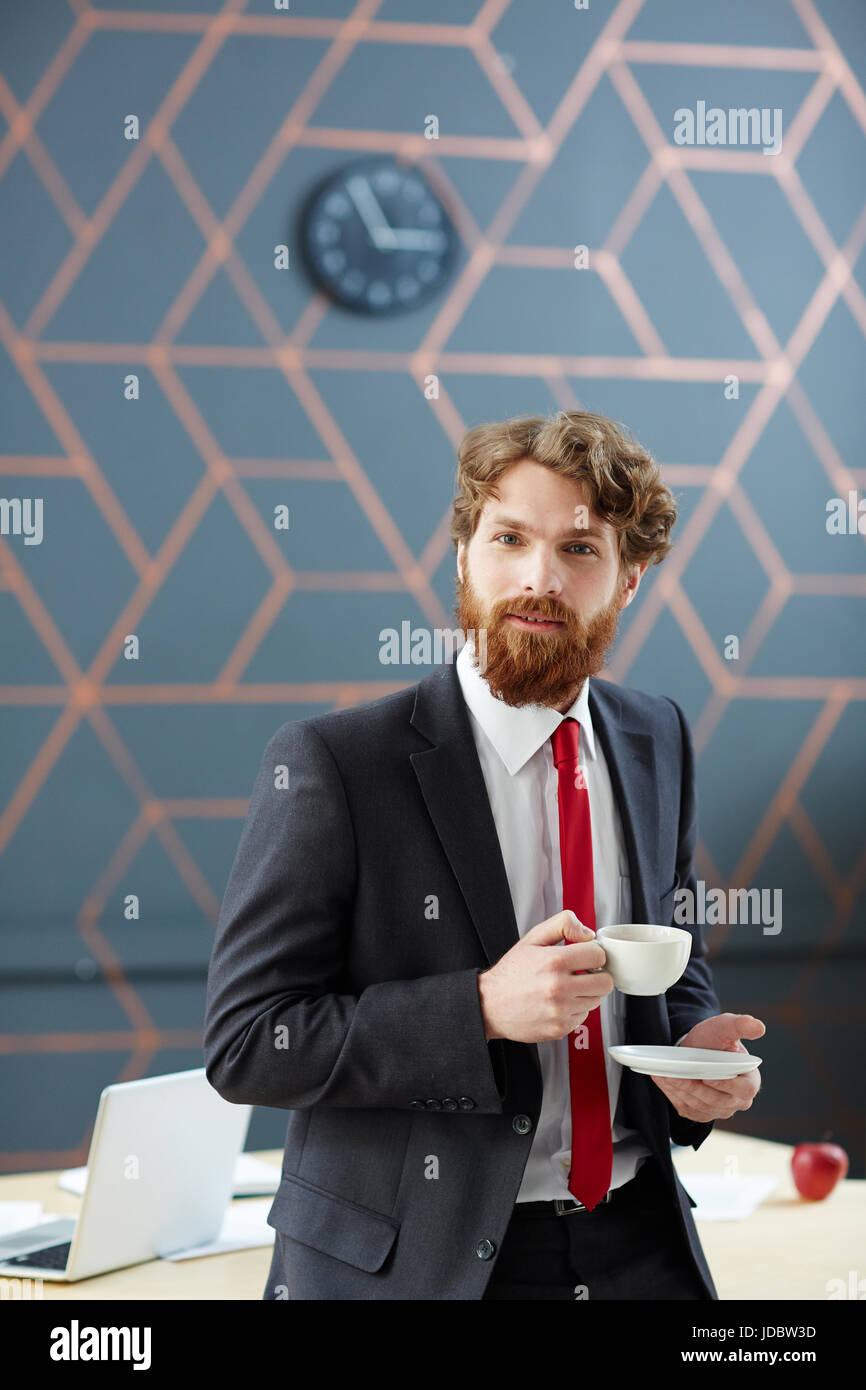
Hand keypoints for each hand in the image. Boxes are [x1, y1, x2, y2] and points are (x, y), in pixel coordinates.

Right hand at [478, 910, 613, 1043]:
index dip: (593, 953)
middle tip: (583, 974)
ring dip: (586, 993)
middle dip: (597, 975)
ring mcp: (560, 1011)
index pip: (598, 955)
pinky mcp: (560, 1028)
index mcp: (554, 961)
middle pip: (605, 982)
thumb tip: (588, 933)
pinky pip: (583, 1017)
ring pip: (596, 1001)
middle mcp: (559, 987)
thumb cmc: (511, 972)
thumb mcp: (532, 938)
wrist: (489, 1004)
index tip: (585, 957)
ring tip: (566, 988)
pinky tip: (558, 1003)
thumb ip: (562, 925)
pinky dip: (575, 1010)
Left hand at [649, 1013, 765, 1121]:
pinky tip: (664, 1081)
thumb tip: (758, 1026)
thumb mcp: (725, 1027)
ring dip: (680, 1090)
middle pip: (717, 1101)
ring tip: (664, 1075)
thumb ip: (740, 1025)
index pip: (744, 1089)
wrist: (696, 1049)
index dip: (726, 1084)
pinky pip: (688, 1109)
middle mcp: (737, 1100)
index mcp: (750, 1081)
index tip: (707, 1075)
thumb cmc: (713, 1039)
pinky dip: (674, 1095)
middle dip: (694, 1087)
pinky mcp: (702, 1113)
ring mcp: (720, 1110)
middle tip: (674, 1074)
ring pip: (699, 1106)